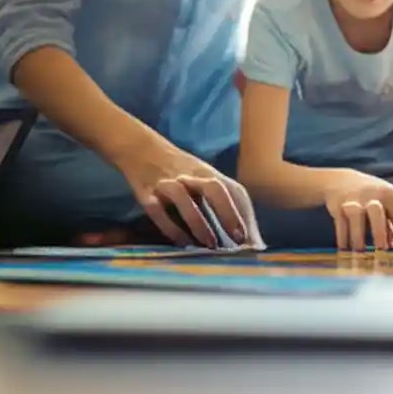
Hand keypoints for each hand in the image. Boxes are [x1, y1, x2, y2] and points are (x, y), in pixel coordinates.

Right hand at [109, 136, 259, 248]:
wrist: (141, 148)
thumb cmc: (179, 172)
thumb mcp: (202, 179)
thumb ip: (220, 201)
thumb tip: (245, 238)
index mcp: (208, 174)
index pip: (233, 191)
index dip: (243, 215)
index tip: (251, 240)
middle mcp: (190, 176)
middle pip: (214, 189)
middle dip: (228, 213)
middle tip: (238, 239)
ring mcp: (167, 182)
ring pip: (184, 198)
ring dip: (199, 222)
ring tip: (210, 245)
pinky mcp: (146, 193)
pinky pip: (158, 210)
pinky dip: (171, 228)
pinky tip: (182, 243)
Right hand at [323, 171, 392, 250]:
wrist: (340, 180)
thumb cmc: (370, 198)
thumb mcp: (386, 206)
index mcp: (390, 196)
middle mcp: (372, 197)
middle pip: (377, 214)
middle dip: (380, 235)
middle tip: (384, 253)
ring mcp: (353, 201)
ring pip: (356, 220)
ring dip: (359, 241)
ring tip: (362, 257)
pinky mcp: (337, 207)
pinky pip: (341, 227)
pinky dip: (344, 241)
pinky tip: (346, 253)